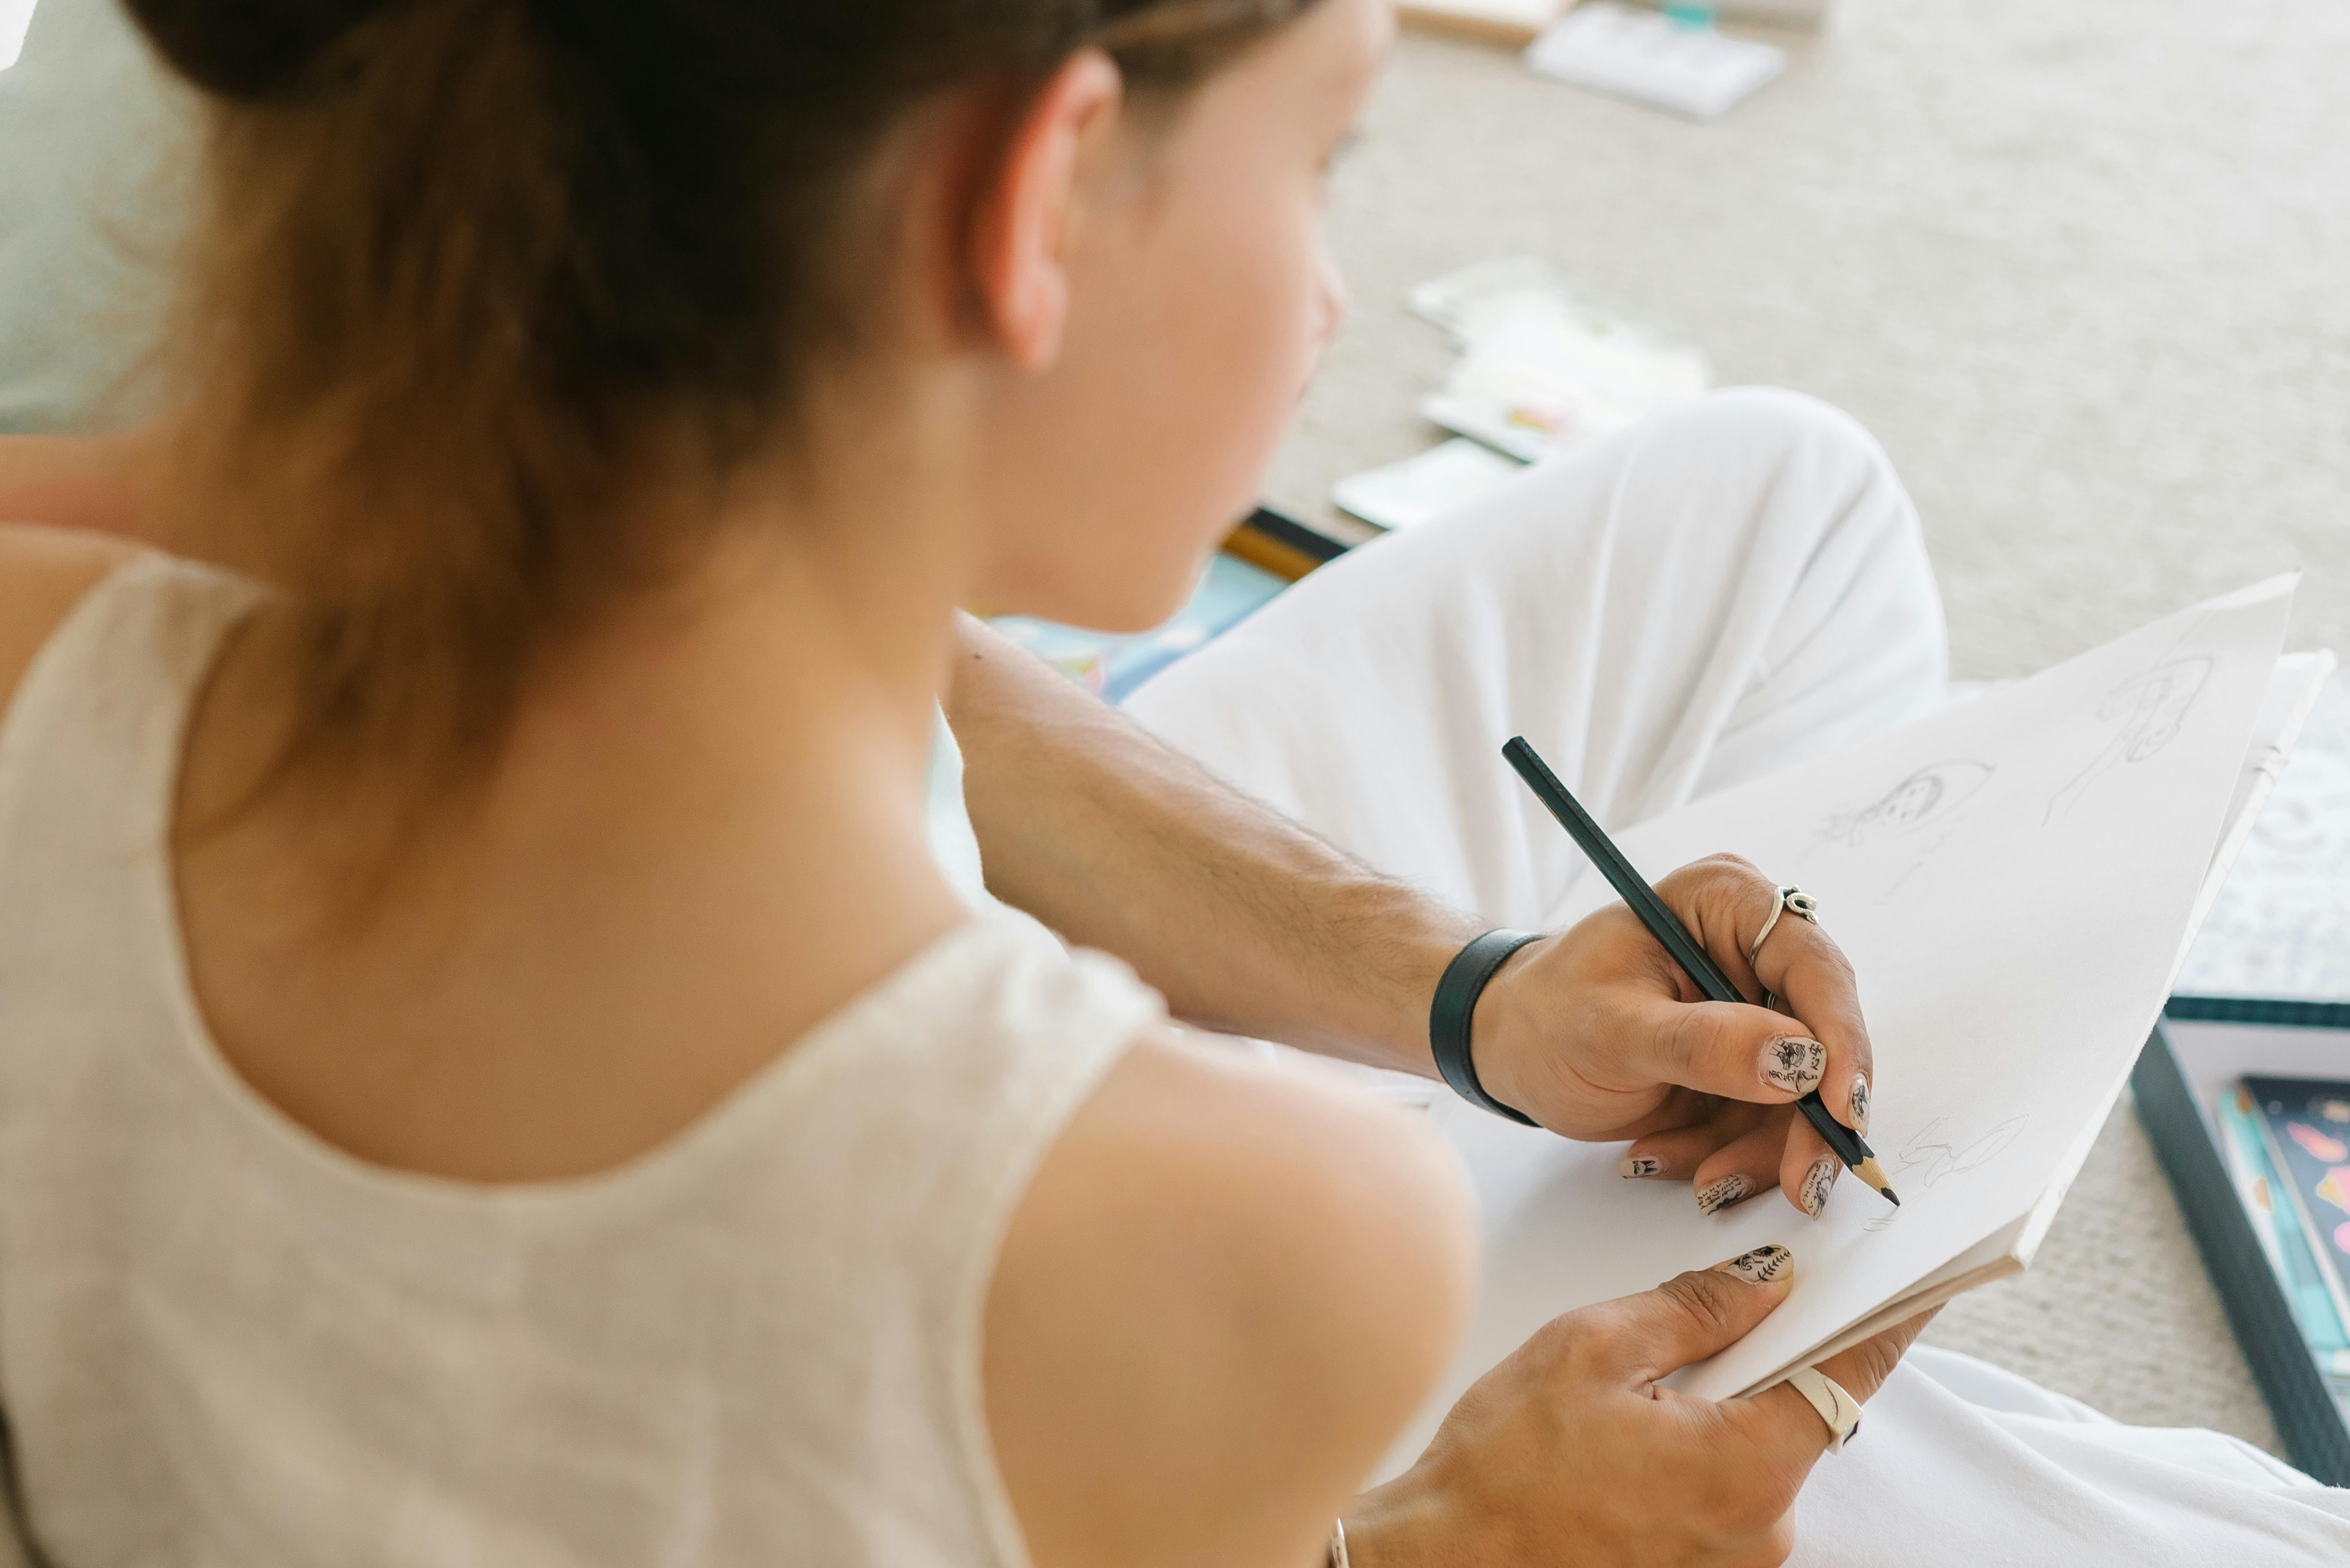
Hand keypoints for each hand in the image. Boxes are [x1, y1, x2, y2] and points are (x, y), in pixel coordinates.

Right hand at [1344, 1249, 1937, 1567]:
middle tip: (1699, 1320)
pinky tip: (1629, 1437)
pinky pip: (1725, 1490)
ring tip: (1634, 1392)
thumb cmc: (1506, 1465)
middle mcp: (1762, 1528)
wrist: (1448, 1559)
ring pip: (1756, 1450)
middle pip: (1798, 1410)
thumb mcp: (1592, 1349)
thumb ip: (1693, 1306)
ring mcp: (1734, 1560)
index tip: (1917, 1284)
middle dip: (1759, 1357)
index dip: (1882, 1319)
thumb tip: (1767, 1280)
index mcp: (1749, 1465)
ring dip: (1719, 1407)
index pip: (1849, 1375)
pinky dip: (1697, 1450)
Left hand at [1468, 854, 1874, 1217]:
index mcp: (1724, 903)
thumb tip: (1800, 1060)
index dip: (1841, 1042)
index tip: (1844, 1113)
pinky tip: (1665, 1153)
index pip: (1813, 967)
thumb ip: (1702, 1044)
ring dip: (1756, 1149)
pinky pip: (1768, 1123)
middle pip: (1823, 1041)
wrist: (1510, 1046)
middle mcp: (1752, 950)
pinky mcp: (1745, 1064)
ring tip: (1696, 1174)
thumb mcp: (1612, 1031)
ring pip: (1802, 1096)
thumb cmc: (1545, 1016)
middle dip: (1804, 1121)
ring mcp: (1754, 1011)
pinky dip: (1727, 1153)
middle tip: (1799, 1184)